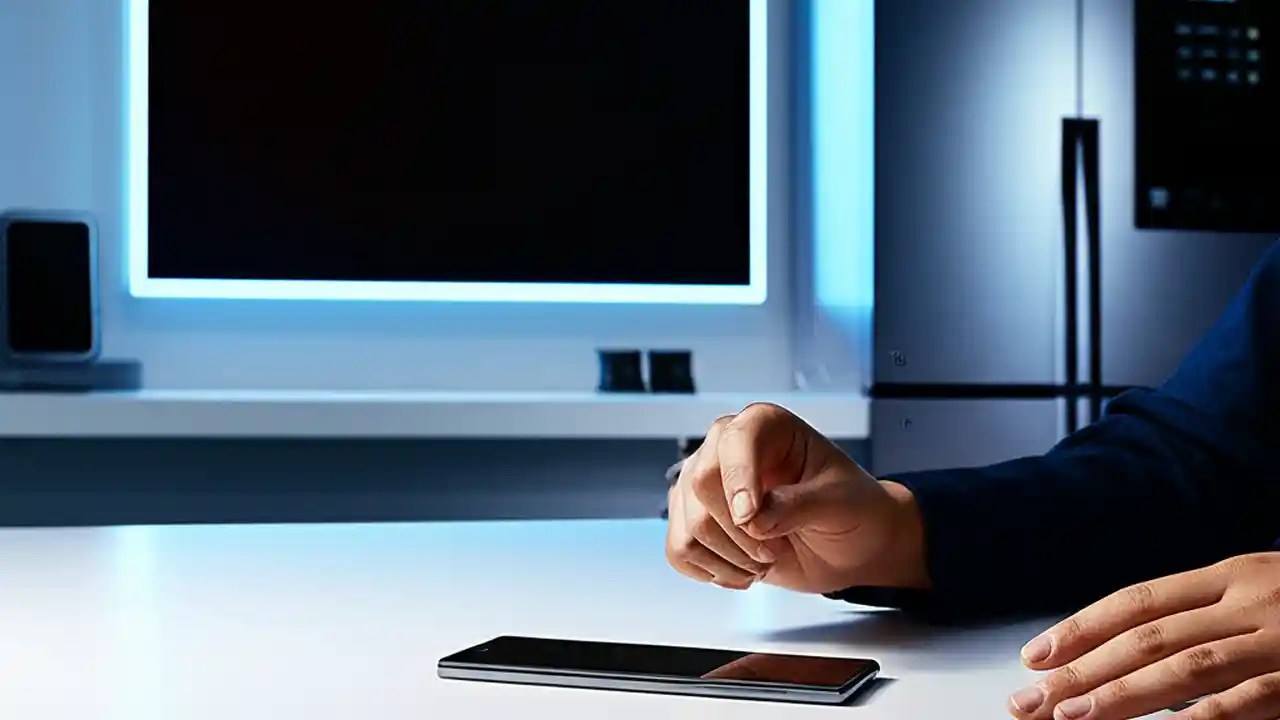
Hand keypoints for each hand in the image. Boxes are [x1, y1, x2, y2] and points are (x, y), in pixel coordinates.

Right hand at [664, 403, 928, 594]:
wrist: (848, 544)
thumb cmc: (850, 509)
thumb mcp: (839, 503)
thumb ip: (799, 506)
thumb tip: (754, 520)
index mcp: (765, 425)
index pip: (734, 442)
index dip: (739, 481)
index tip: (753, 520)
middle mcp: (725, 447)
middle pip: (700, 484)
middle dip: (739, 533)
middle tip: (774, 549)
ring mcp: (703, 484)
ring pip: (689, 525)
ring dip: (730, 558)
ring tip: (764, 560)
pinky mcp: (692, 519)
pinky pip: (679, 551)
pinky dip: (712, 571)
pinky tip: (743, 569)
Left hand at [1008, 553, 1279, 719]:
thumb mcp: (1261, 595)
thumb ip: (1202, 618)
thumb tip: (1122, 654)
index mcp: (1230, 575)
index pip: (1138, 602)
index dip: (1081, 629)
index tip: (1033, 657)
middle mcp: (1248, 602)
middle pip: (1147, 636)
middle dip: (1082, 670)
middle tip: (1031, 699)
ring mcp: (1278, 640)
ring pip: (1185, 665)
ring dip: (1122, 693)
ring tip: (1070, 714)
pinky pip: (1245, 699)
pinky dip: (1197, 717)